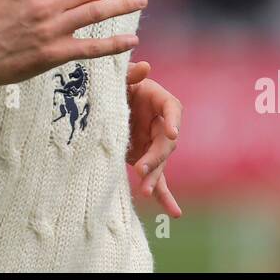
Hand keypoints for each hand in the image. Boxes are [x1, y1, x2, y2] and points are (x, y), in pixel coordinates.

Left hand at [125, 60, 181, 217]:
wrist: (105, 103)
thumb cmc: (115, 86)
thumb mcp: (118, 80)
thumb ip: (130, 75)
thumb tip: (144, 66)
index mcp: (160, 101)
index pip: (172, 110)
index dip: (174, 122)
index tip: (172, 133)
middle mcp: (162, 124)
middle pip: (166, 142)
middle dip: (156, 157)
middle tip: (141, 169)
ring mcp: (155, 144)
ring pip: (160, 163)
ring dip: (155, 178)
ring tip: (146, 190)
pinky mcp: (147, 160)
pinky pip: (158, 178)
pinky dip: (164, 195)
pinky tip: (174, 213)